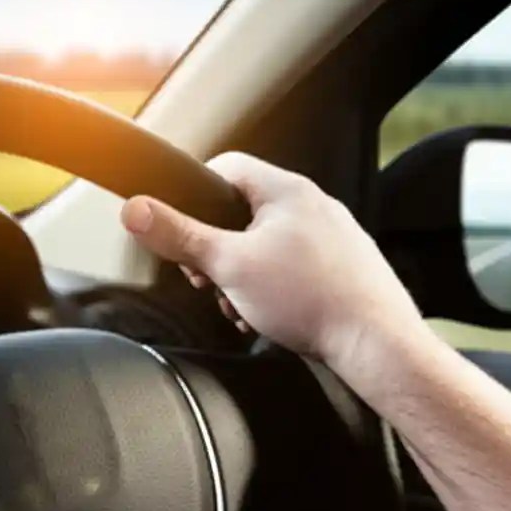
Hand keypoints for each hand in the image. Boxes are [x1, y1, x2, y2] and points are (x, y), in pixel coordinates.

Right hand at [120, 152, 426, 380]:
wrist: (376, 342)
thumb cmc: (310, 298)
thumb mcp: (227, 265)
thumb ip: (178, 235)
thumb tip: (135, 210)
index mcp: (285, 190)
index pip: (226, 167)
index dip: (194, 195)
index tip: (180, 228)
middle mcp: (313, 204)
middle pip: (242, 211)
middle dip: (217, 249)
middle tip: (209, 278)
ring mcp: (333, 235)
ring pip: (266, 244)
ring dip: (242, 275)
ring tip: (241, 306)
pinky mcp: (344, 266)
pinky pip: (293, 267)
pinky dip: (272, 288)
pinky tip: (268, 317)